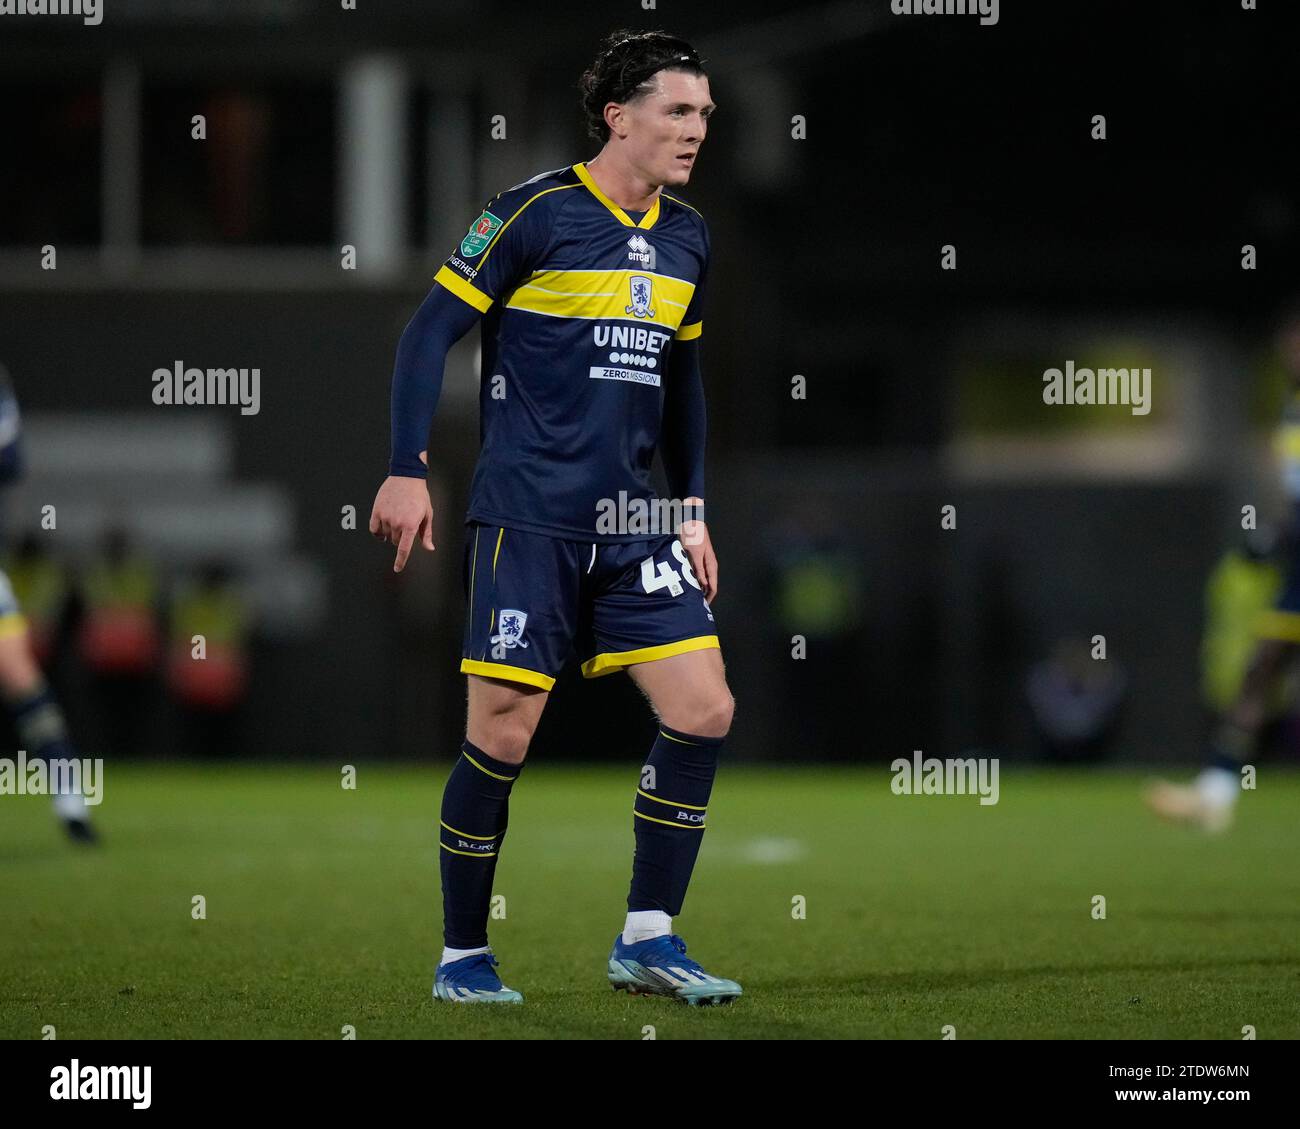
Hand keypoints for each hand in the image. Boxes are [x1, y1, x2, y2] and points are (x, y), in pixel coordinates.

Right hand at [369, 451, 433, 571]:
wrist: (406, 477)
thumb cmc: (419, 495)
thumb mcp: (427, 514)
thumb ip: (427, 533)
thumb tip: (429, 548)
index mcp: (411, 525)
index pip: (404, 549)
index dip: (400, 561)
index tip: (397, 568)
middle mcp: (397, 523)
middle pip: (396, 541)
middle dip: (401, 538)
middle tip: (405, 524)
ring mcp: (385, 517)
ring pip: (386, 535)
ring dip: (391, 533)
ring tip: (397, 519)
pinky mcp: (376, 511)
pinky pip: (374, 529)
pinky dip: (378, 531)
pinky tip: (382, 527)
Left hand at [679, 519, 717, 602]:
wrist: (690, 520)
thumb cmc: (694, 535)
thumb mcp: (695, 552)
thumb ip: (699, 569)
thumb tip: (704, 585)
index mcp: (711, 564)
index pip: (713, 586)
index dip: (709, 597)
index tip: (703, 606)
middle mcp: (708, 564)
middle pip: (708, 584)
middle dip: (703, 594)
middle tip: (694, 604)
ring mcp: (702, 561)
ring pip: (702, 579)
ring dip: (697, 587)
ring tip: (690, 597)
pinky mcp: (695, 557)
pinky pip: (696, 573)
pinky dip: (693, 579)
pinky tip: (686, 583)